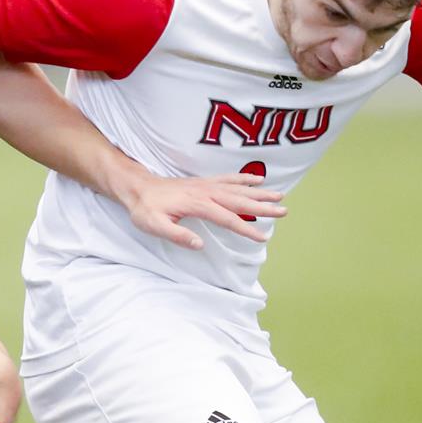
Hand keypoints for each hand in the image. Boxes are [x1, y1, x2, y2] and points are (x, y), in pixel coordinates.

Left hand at [121, 171, 286, 251]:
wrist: (137, 187)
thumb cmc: (145, 209)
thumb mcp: (154, 226)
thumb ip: (177, 235)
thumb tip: (200, 244)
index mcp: (197, 204)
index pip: (227, 218)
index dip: (245, 228)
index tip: (262, 237)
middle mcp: (205, 192)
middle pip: (239, 200)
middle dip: (263, 206)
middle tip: (284, 211)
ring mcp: (206, 185)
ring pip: (238, 188)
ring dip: (260, 192)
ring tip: (280, 196)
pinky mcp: (204, 182)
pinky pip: (229, 178)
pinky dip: (245, 178)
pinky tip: (258, 179)